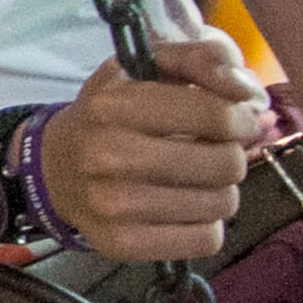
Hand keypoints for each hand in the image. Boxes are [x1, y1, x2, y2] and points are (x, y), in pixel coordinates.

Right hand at [36, 28, 266, 259]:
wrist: (55, 167)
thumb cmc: (114, 112)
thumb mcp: (149, 67)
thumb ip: (203, 59)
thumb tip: (247, 93)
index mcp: (113, 107)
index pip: (219, 117)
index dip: (240, 119)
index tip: (229, 122)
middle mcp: (107, 156)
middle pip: (227, 165)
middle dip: (229, 156)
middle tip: (207, 152)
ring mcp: (111, 205)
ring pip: (222, 205)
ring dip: (219, 191)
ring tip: (194, 181)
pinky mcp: (120, 244)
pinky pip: (205, 241)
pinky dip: (205, 226)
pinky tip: (183, 209)